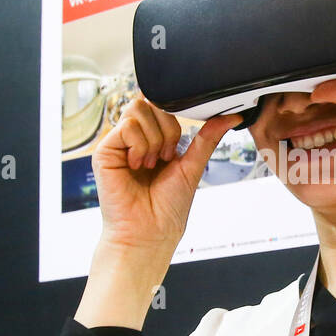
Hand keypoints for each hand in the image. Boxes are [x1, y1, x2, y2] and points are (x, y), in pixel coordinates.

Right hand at [91, 94, 241, 254]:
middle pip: (150, 102)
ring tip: (151, 165)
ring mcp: (119, 144)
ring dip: (154, 139)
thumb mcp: (192, 166)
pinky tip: (138, 165)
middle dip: (166, 131)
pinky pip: (127, 126)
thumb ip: (208, 137)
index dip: (174, 123)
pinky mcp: (105, 151)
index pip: (162, 107)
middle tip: (165, 159)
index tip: (176, 152)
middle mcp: (134, 140)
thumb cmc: (167, 209)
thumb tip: (230, 117)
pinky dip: (140, 146)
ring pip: (138, 109)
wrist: (150, 232)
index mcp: (153, 141)